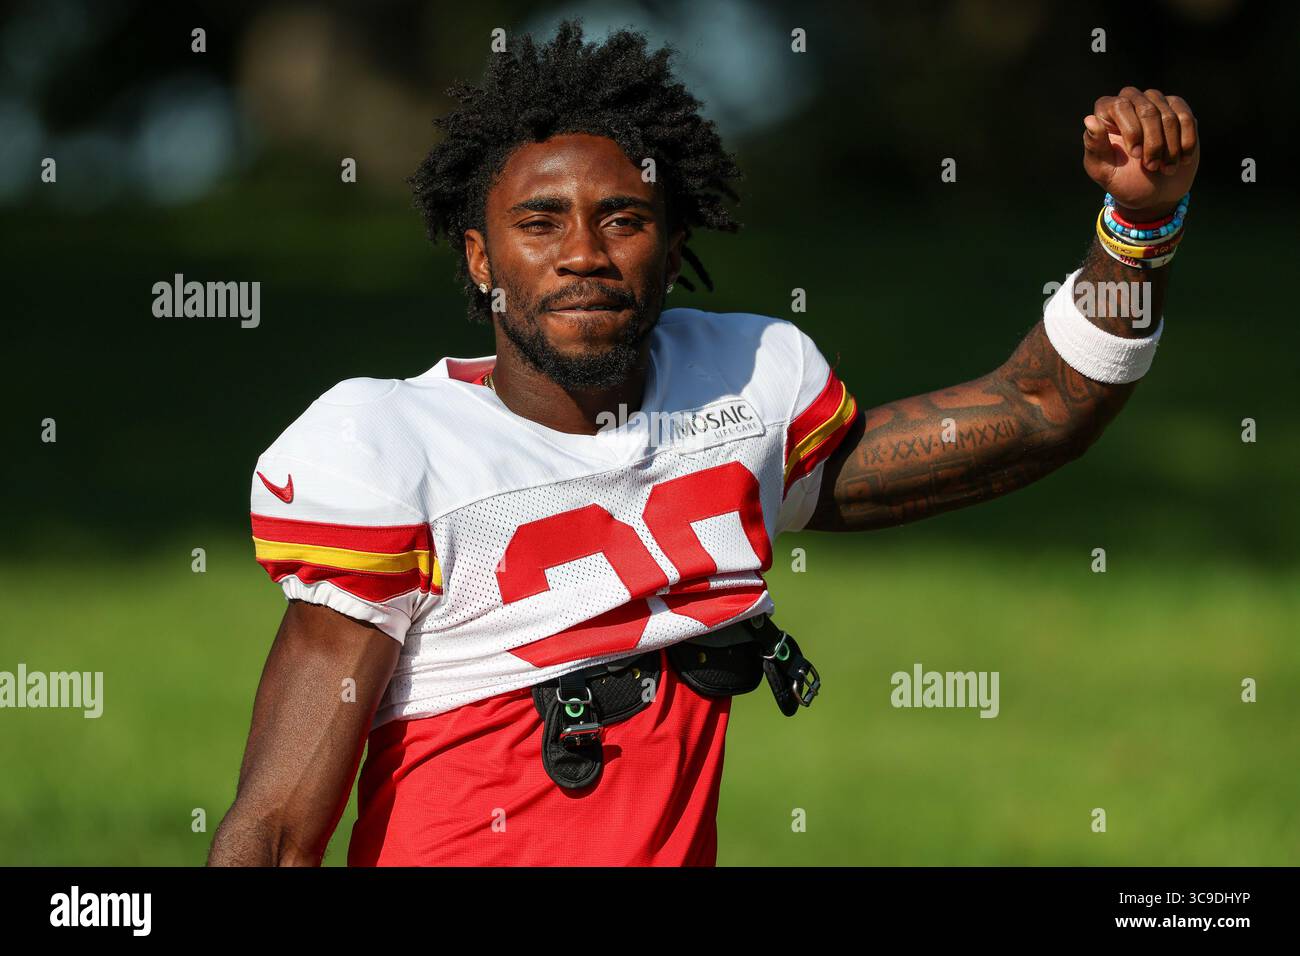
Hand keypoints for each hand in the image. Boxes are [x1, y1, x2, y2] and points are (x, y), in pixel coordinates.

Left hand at [1083, 87, 1198, 218]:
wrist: (1154, 194)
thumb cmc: (1123, 182)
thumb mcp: (1103, 170)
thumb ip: (1095, 146)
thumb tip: (1089, 119)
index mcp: (1106, 113)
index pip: (1120, 106)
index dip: (1131, 130)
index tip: (1136, 155)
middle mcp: (1131, 101)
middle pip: (1147, 109)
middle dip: (1153, 143)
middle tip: (1151, 167)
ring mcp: (1156, 103)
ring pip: (1168, 115)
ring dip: (1169, 147)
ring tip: (1165, 168)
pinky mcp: (1178, 111)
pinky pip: (1186, 118)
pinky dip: (1186, 142)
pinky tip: (1182, 159)